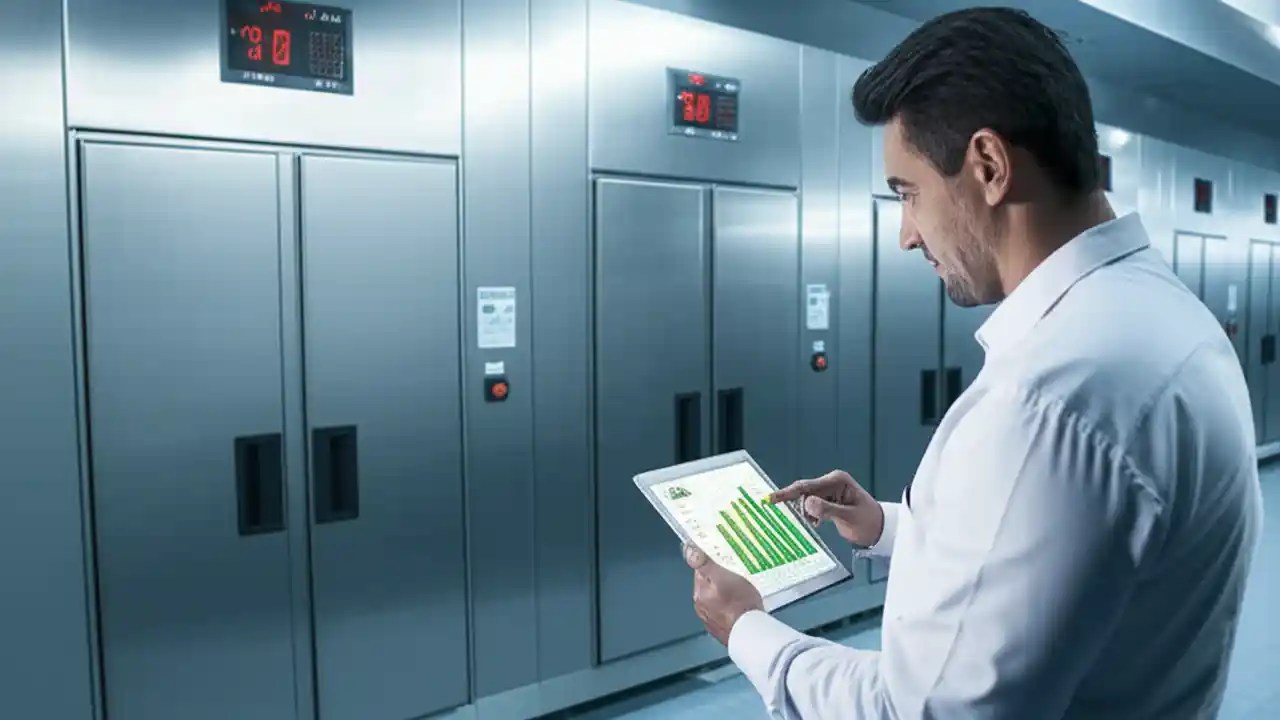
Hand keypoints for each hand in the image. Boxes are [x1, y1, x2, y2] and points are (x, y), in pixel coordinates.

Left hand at [685, 543, 763, 645]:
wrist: (751, 633)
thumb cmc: (740, 603)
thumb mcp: (722, 575)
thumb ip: (704, 563)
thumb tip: (688, 549)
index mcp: (699, 593)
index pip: (701, 572)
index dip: (713, 565)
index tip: (724, 563)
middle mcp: (701, 608)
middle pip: (708, 587)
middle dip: (719, 581)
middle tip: (735, 578)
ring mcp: (711, 621)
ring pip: (715, 601)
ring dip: (724, 596)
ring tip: (740, 594)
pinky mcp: (722, 631)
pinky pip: (724, 614)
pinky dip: (730, 609)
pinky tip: (741, 609)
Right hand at [768, 470, 883, 547]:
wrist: (880, 529)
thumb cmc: (868, 522)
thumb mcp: (848, 517)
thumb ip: (828, 510)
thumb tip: (807, 504)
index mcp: (837, 481)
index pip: (807, 486)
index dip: (788, 493)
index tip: (771, 499)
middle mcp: (831, 482)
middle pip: (804, 491)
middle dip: (797, 505)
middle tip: (790, 516)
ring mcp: (829, 491)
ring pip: (806, 499)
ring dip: (806, 512)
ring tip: (816, 524)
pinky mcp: (828, 500)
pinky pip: (812, 505)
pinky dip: (810, 515)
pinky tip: (816, 524)